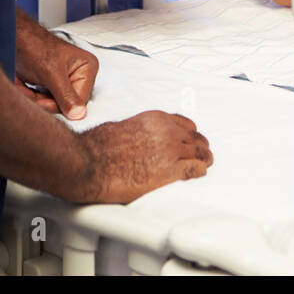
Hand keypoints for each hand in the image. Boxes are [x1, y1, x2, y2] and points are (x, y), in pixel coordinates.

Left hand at [15, 29, 98, 119]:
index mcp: (87, 68)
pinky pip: (42, 100)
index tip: (41, 100)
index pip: (80, 100)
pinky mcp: (50, 83)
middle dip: (43, 100)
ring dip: (33, 98)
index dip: (60, 104)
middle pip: (65, 103)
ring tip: (22, 86)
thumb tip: (79, 114)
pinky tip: (22, 85)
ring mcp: (64, 79)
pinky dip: (29, 96)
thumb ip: (66, 95)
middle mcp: (79, 74)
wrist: (13, 38)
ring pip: (51, 103)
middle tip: (29, 92)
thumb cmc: (34, 47)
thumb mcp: (51, 73)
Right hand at [76, 111, 212, 202]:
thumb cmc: (95, 146)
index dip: (190, 134)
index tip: (191, 139)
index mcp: (155, 120)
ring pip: (199, 153)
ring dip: (204, 158)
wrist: (87, 162)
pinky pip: (194, 169)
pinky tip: (200, 173)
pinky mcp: (169, 171)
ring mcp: (170, 151)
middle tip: (203, 152)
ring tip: (205, 163)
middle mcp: (167, 132)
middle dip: (199, 146)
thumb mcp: (121, 126)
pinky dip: (199, 171)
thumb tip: (137, 138)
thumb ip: (138, 131)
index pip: (184, 123)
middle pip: (195, 138)